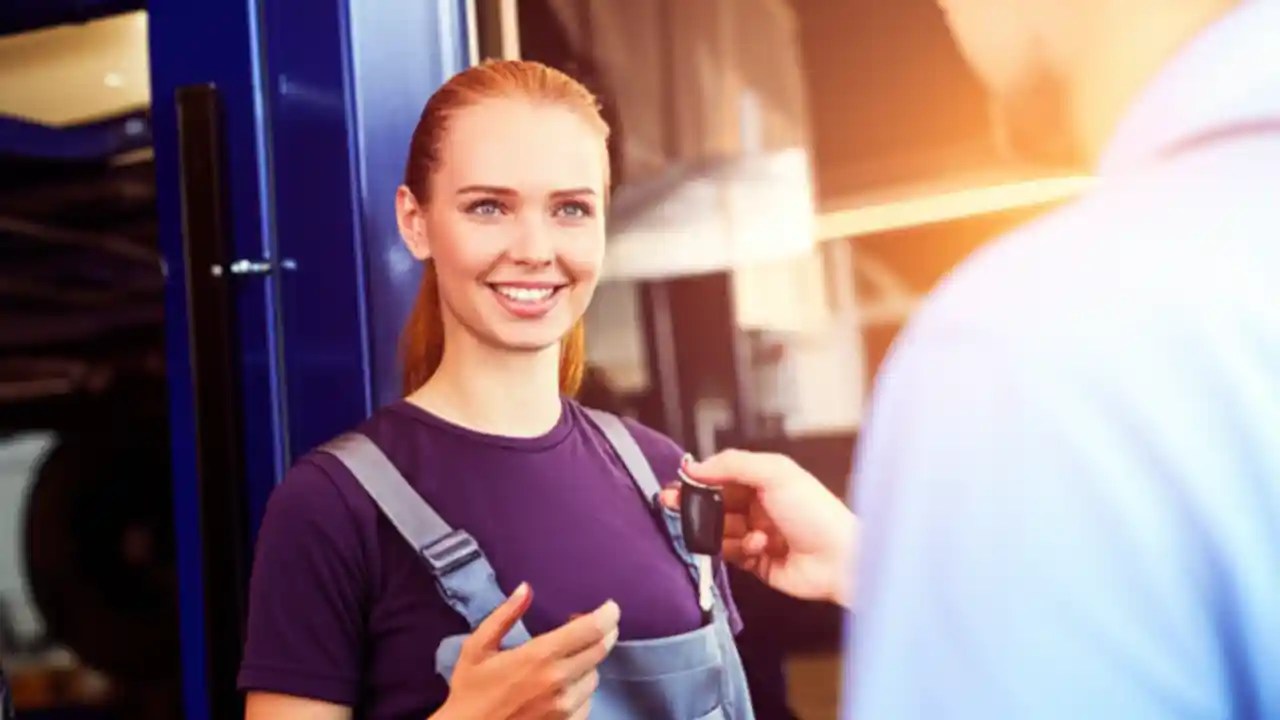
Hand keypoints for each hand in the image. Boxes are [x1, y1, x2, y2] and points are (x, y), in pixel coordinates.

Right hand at [436, 583, 619, 719]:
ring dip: (589, 663)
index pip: (591, 629)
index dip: (608, 614)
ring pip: (595, 676)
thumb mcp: (477, 648)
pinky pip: (588, 702)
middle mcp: (560, 680)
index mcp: (540, 656)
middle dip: (604, 633)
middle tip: (593, 626)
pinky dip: (582, 690)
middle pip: (601, 649)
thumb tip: (526, 588)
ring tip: (570, 658)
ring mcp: (566, 706)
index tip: (611, 607)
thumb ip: (504, 616)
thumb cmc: (469, 691)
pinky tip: (565, 686)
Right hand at [660, 450, 858, 608]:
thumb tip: (694, 466)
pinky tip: (760, 546)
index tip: (675, 484)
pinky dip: (740, 549)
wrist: (841, 560)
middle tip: (672, 507)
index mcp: (765, 481)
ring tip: (737, 530)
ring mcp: (757, 535)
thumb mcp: (775, 474)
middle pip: (714, 504)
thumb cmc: (814, 512)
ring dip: (721, 529)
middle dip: (695, 506)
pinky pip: (731, 555)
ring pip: (719, 530)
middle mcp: (759, 506)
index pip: (722, 477)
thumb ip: (732, 464)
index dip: (698, 480)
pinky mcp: (757, 563)